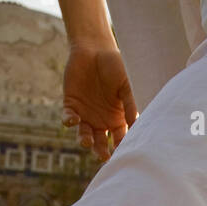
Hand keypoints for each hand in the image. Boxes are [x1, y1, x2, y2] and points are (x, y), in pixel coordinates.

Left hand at [61, 42, 137, 162]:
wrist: (94, 48)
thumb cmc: (115, 66)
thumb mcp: (127, 85)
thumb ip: (130, 105)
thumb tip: (137, 126)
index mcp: (117, 118)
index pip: (119, 139)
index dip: (120, 147)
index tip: (122, 152)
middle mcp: (101, 120)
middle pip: (101, 143)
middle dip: (101, 151)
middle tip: (103, 156)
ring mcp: (86, 114)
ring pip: (84, 135)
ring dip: (85, 140)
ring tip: (87, 142)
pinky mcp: (71, 106)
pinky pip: (69, 118)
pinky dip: (70, 121)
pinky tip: (73, 120)